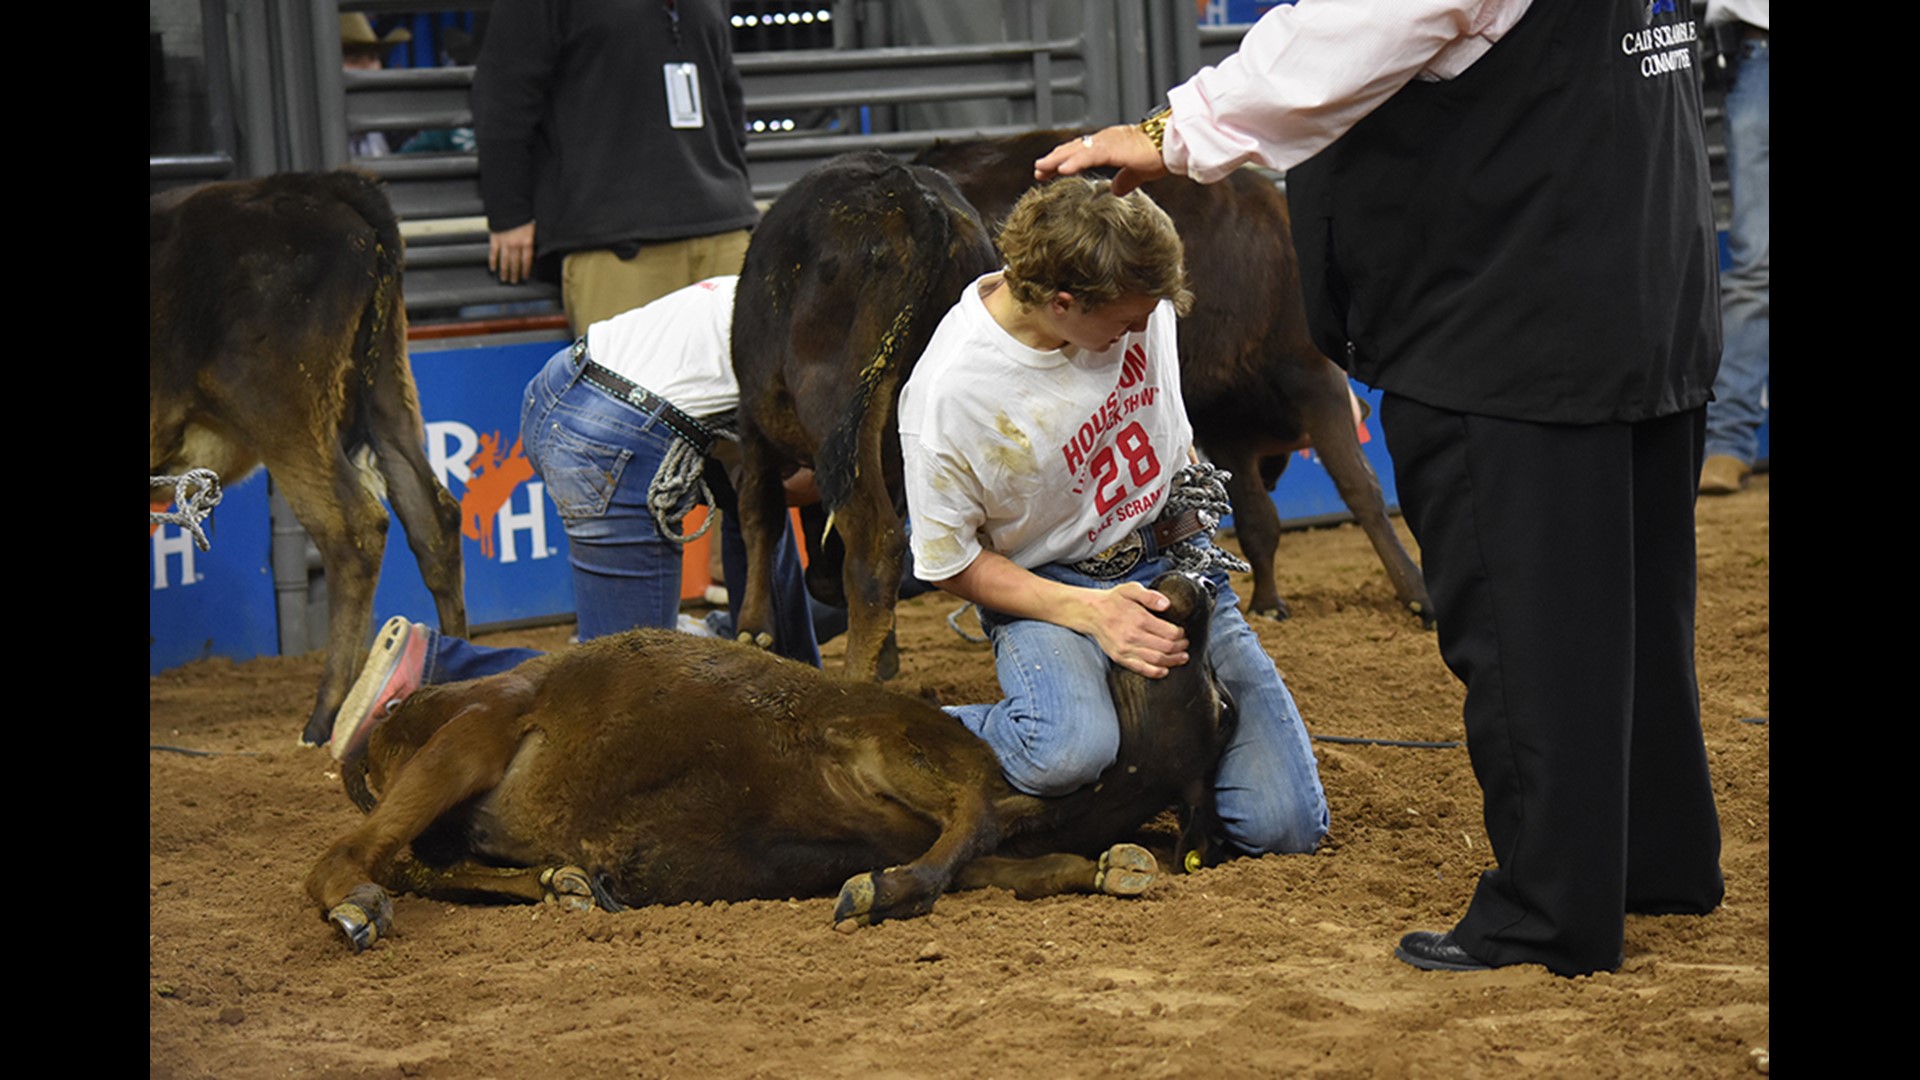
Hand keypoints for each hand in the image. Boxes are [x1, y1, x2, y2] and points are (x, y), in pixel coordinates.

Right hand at [488, 221, 535, 283]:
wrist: (509, 206)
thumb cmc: (523, 215)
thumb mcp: (533, 227)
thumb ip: (533, 239)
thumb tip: (537, 250)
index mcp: (527, 242)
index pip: (527, 261)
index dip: (525, 270)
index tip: (525, 277)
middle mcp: (515, 245)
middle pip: (515, 263)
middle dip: (515, 274)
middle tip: (514, 281)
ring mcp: (504, 243)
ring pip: (504, 261)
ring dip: (504, 271)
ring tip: (504, 279)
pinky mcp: (494, 239)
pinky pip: (493, 253)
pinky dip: (493, 262)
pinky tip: (493, 268)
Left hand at [1033, 125, 1169, 195]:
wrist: (1175, 144)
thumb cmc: (1160, 154)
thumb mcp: (1138, 171)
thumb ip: (1126, 180)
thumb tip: (1116, 189)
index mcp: (1110, 144)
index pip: (1080, 152)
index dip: (1063, 160)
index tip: (1048, 171)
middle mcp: (1105, 140)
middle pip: (1072, 149)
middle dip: (1053, 160)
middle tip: (1037, 170)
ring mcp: (1108, 142)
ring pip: (1076, 150)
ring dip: (1056, 160)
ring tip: (1040, 169)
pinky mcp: (1114, 147)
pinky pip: (1089, 155)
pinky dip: (1073, 162)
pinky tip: (1060, 170)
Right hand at [1084, 581, 1187, 678]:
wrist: (1092, 613)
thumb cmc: (1113, 601)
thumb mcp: (1131, 589)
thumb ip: (1150, 595)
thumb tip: (1166, 604)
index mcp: (1139, 619)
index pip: (1169, 632)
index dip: (1180, 634)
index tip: (1182, 632)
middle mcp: (1133, 636)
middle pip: (1166, 647)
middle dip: (1180, 647)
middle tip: (1185, 644)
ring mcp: (1126, 649)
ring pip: (1157, 660)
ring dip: (1173, 660)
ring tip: (1182, 657)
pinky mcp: (1120, 658)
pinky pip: (1142, 669)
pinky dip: (1156, 672)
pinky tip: (1165, 670)